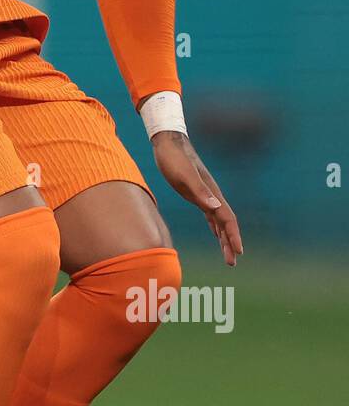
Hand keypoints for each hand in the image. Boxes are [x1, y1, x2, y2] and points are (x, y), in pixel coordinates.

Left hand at [151, 130, 242, 266]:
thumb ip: (200, 191)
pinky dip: (215, 227)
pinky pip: (210, 214)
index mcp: (212, 193)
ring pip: (219, 221)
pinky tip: (216, 235)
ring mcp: (205, 194)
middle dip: (230, 242)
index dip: (233, 235)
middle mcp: (212, 195)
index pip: (227, 218)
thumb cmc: (173, 158)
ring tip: (227, 256)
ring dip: (224, 238)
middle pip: (226, 223)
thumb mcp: (183, 175)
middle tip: (232, 263)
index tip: (238, 252)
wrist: (168, 142)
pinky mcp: (196, 193)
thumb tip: (215, 208)